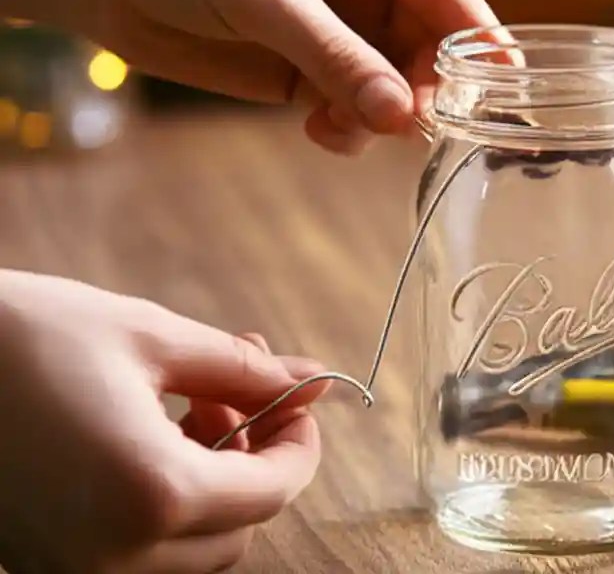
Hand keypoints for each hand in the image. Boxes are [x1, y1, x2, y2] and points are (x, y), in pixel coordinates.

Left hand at [0, 0, 498, 153]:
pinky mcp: (303, 68)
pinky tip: (319, 132)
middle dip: (423, 90)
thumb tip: (402, 117)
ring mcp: (335, 28)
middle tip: (410, 127)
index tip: (509, 90)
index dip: (480, 39)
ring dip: (381, 116)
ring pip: (393, 85)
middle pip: (427, 46)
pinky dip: (348, 129)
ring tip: (343, 129)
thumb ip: (335, 57)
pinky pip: (352, 108)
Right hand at [0, 270, 328, 573]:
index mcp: (151, 493)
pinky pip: (136, 555)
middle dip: (256, 461)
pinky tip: (150, 438)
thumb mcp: (151, 338)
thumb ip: (242, 371)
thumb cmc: (26, 334)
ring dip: (215, 487)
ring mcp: (72, 568)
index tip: (299, 403)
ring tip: (192, 408)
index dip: (299, 445)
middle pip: (238, 531)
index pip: (272, 493)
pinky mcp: (42, 563)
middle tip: (238, 395)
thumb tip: (313, 381)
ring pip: (191, 553)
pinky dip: (165, 506)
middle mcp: (113, 553)